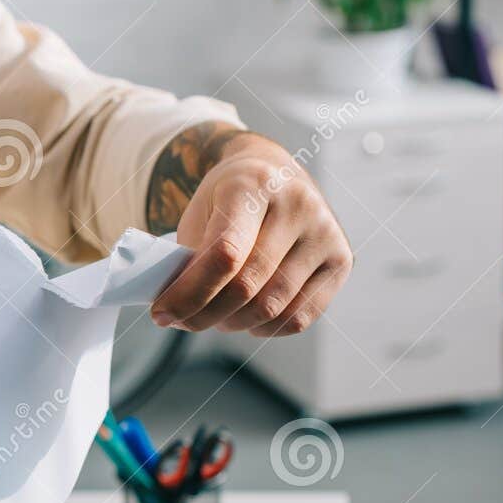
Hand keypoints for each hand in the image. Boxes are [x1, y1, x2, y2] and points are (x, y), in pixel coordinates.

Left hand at [150, 132, 350, 335]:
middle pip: (246, 286)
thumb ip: (189, 257)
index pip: (224, 253)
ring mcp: (326, 233)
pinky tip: (245, 318)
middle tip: (179, 321)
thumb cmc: (228, 200)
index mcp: (253, 185)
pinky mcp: (341, 260)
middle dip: (203, 314)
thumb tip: (176, 310)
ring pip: (272, 308)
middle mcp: (299, 205)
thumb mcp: (199, 213)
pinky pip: (299, 317)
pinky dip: (264, 329)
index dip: (189, 292)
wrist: (275, 174)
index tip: (160, 313)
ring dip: (231, 324)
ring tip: (210, 319)